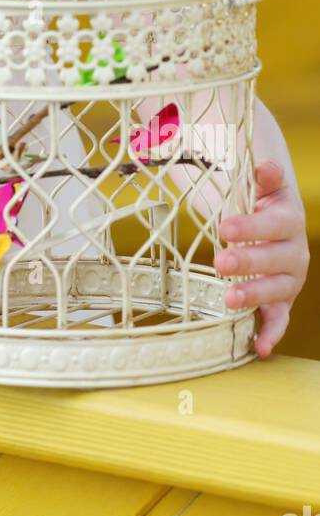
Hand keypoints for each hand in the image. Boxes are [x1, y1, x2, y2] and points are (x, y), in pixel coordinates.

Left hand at [214, 160, 310, 357]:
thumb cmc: (261, 203)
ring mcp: (289, 279)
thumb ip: (264, 177)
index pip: (273, 224)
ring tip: (228, 299)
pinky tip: (258, 348)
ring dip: (254, 296)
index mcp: (289, 220)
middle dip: (248, 262)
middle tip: (220, 262)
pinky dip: (271, 334)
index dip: (251, 226)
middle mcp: (295, 252)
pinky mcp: (281, 300)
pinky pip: (279, 319)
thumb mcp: (262, 186)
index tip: (224, 227)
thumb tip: (266, 167)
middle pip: (274, 259)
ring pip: (276, 290)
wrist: (272, 223)